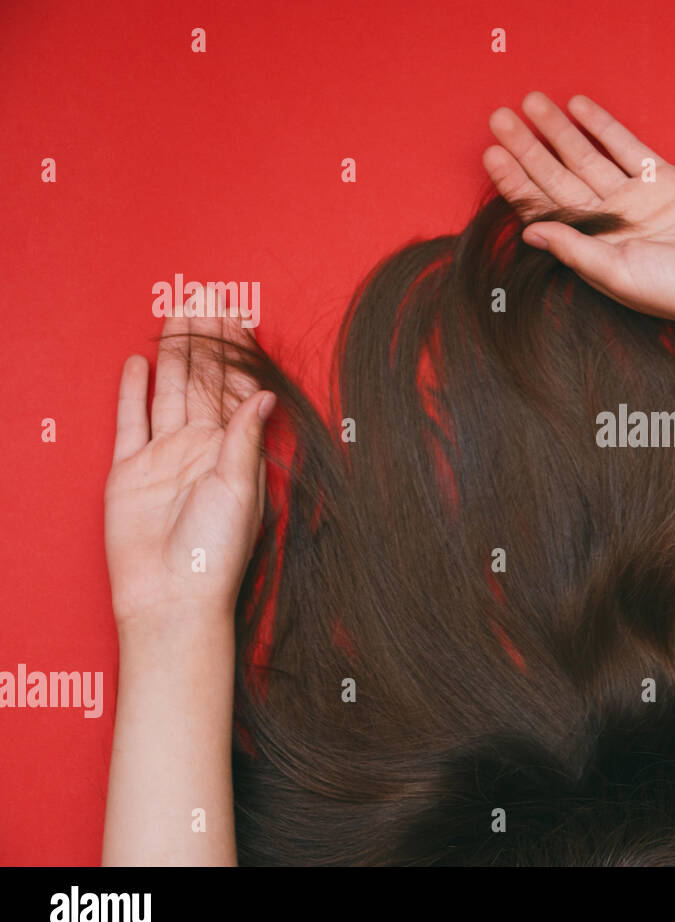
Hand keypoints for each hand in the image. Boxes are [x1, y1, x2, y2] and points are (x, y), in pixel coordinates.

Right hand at [104, 299, 274, 630]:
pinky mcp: (129, 471)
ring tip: (174, 314)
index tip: (237, 315)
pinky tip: (137, 364)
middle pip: (202, 381)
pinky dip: (132, 393)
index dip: (236, 353)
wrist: (171, 594)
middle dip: (203, 340)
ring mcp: (164, 457)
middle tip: (203, 296)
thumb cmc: (216, 551)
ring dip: (172, 354)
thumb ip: (245, 437)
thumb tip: (265, 392)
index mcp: (234, 451)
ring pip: (168, 391)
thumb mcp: (240, 487)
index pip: (236, 390)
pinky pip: (130, 422)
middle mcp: (201, 448)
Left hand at [483, 91, 674, 334]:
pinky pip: (625, 148)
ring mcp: (636, 200)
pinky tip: (578, 109)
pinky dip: (602, 128)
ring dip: (559, 132)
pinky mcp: (664, 180)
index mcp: (592, 251)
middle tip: (500, 118)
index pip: (545, 211)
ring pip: (587, 158)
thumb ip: (574, 250)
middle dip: (529, 149)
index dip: (517, 183)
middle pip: (558, 179)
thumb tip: (528, 233)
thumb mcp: (619, 274)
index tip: (492, 154)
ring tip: (532, 104)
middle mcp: (609, 224)